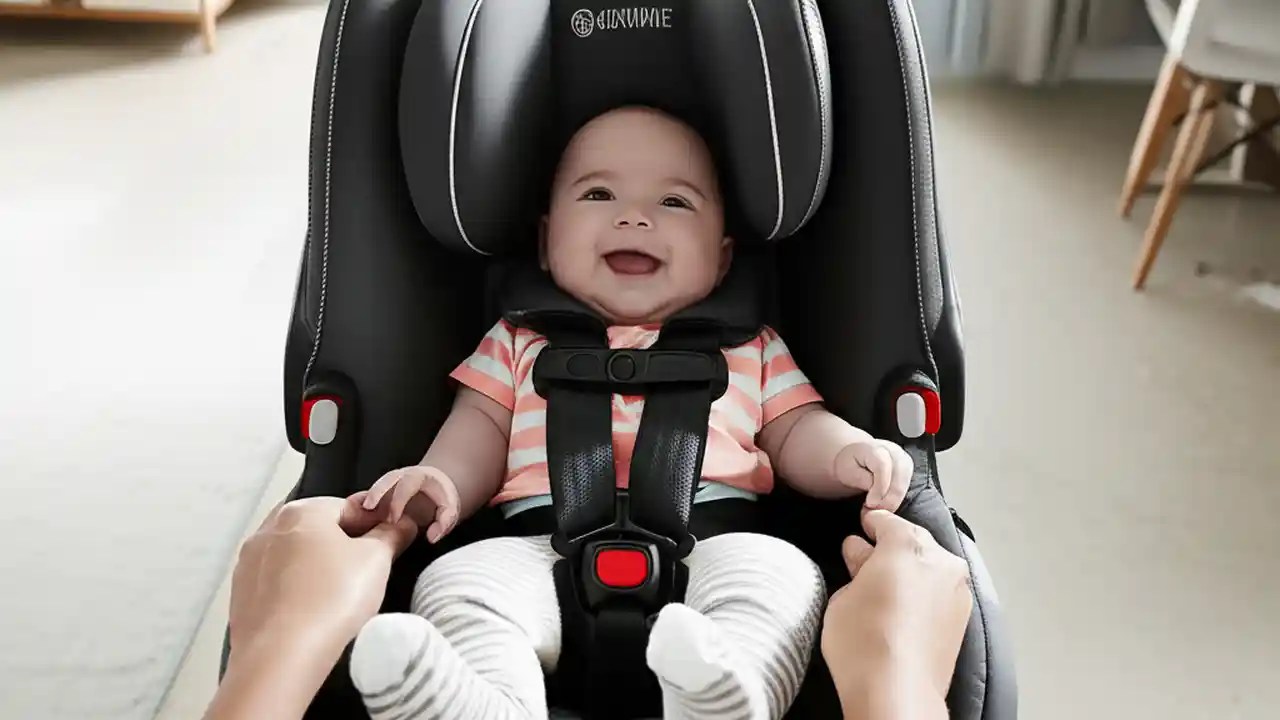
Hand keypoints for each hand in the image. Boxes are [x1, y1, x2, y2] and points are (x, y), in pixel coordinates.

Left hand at [227, 496, 418, 660]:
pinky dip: (295, 588)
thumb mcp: (376, 560)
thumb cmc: (333, 597)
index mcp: (301, 510)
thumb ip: (391, 534)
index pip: (347, 506)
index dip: (374, 522)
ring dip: (316, 565)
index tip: (391, 540)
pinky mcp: (239, 594)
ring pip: (293, 555)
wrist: (281, 654)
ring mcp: (248, 562)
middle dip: (342, 543)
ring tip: (338, 592)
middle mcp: (268, 529)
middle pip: (316, 528)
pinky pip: (276, 581)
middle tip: (366, 568)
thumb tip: (402, 523)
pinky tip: (312, 607)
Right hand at [359, 465, 460, 542]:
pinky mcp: (377, 496)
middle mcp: (398, 477)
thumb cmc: (441, 498)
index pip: (406, 484)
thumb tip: (432, 537)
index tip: (393, 519)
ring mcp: (386, 486)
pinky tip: (350, 522)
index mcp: (416, 476)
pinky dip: (357, 508)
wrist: (434, 487)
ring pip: (371, 490)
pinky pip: (365, 499)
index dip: (398, 501)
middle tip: (366, 509)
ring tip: (351, 516)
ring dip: (362, 501)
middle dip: (374, 493)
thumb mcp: (450, 509)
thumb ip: (445, 522)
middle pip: (384, 481)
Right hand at [821, 509, 971, 705]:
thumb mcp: (844, 595)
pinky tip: (904, 610)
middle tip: (868, 562)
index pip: (887, 521)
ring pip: (931, 568)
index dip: (870, 523)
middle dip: (892, 548)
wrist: (897, 691)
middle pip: (914, 542)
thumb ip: (857, 567)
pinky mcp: (964, 618)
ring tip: (886, 590)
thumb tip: (861, 554)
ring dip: (911, 571)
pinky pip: (940, 592)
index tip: (861, 529)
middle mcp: (941, 561)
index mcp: (908, 545)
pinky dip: (925, 593)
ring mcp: (958, 590)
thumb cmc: (861, 638)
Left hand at [834, 439, 912, 510]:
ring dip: (893, 501)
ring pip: (905, 485)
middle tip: (874, 510)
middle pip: (899, 478)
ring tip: (878, 508)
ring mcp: (904, 460)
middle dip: (887, 499)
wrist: (856, 457)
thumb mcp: (846, 471)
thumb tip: (877, 493)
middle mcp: (894, 451)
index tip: (870, 503)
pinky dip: (897, 499)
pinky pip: (907, 488)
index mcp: (875, 449)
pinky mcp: (909, 470)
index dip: (878, 488)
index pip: (883, 467)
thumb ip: (861, 479)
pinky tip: (885, 504)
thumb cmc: (849, 464)